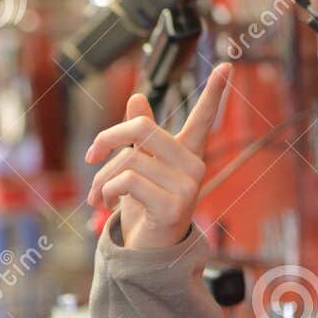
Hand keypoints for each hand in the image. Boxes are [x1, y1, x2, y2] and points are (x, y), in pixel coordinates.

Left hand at [83, 62, 231, 249]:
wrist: (146, 253)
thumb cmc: (143, 208)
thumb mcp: (138, 168)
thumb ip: (138, 136)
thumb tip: (136, 97)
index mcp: (187, 153)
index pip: (204, 118)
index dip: (215, 92)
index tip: (227, 65)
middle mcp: (193, 165)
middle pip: (143, 128)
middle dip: (107, 139)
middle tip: (90, 157)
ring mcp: (187, 185)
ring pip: (128, 158)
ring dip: (101, 178)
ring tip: (96, 196)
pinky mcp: (174, 205)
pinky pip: (127, 181)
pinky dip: (107, 191)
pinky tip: (105, 204)